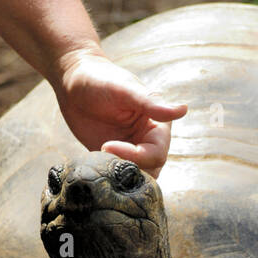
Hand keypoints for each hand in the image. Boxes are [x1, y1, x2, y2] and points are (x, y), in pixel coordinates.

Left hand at [52, 48, 186, 175]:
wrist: (74, 83)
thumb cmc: (102, 80)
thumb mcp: (125, 90)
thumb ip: (151, 103)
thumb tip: (183, 110)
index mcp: (157, 127)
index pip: (156, 154)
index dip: (136, 156)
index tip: (106, 145)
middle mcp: (146, 142)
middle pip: (149, 171)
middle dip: (128, 170)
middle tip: (102, 157)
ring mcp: (129, 152)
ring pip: (134, 178)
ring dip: (118, 177)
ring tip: (97, 161)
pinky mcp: (111, 159)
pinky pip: (115, 177)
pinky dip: (107, 178)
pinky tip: (92, 166)